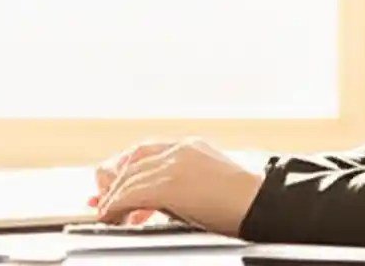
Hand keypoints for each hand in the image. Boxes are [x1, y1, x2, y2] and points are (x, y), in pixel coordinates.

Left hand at [96, 137, 264, 236]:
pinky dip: (116, 205)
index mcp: (191, 147)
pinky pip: (132, 192)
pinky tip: (112, 216)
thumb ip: (183, 185)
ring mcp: (175, 164)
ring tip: (106, 214)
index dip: (124, 168)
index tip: (112, 185)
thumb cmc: (244, 203)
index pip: (146, 151)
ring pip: (129, 177)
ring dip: (113, 197)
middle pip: (133, 160)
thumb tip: (156, 203)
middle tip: (100, 202)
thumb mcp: (211, 184)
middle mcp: (180, 150)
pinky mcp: (171, 183)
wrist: (263, 205)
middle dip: (112, 181)